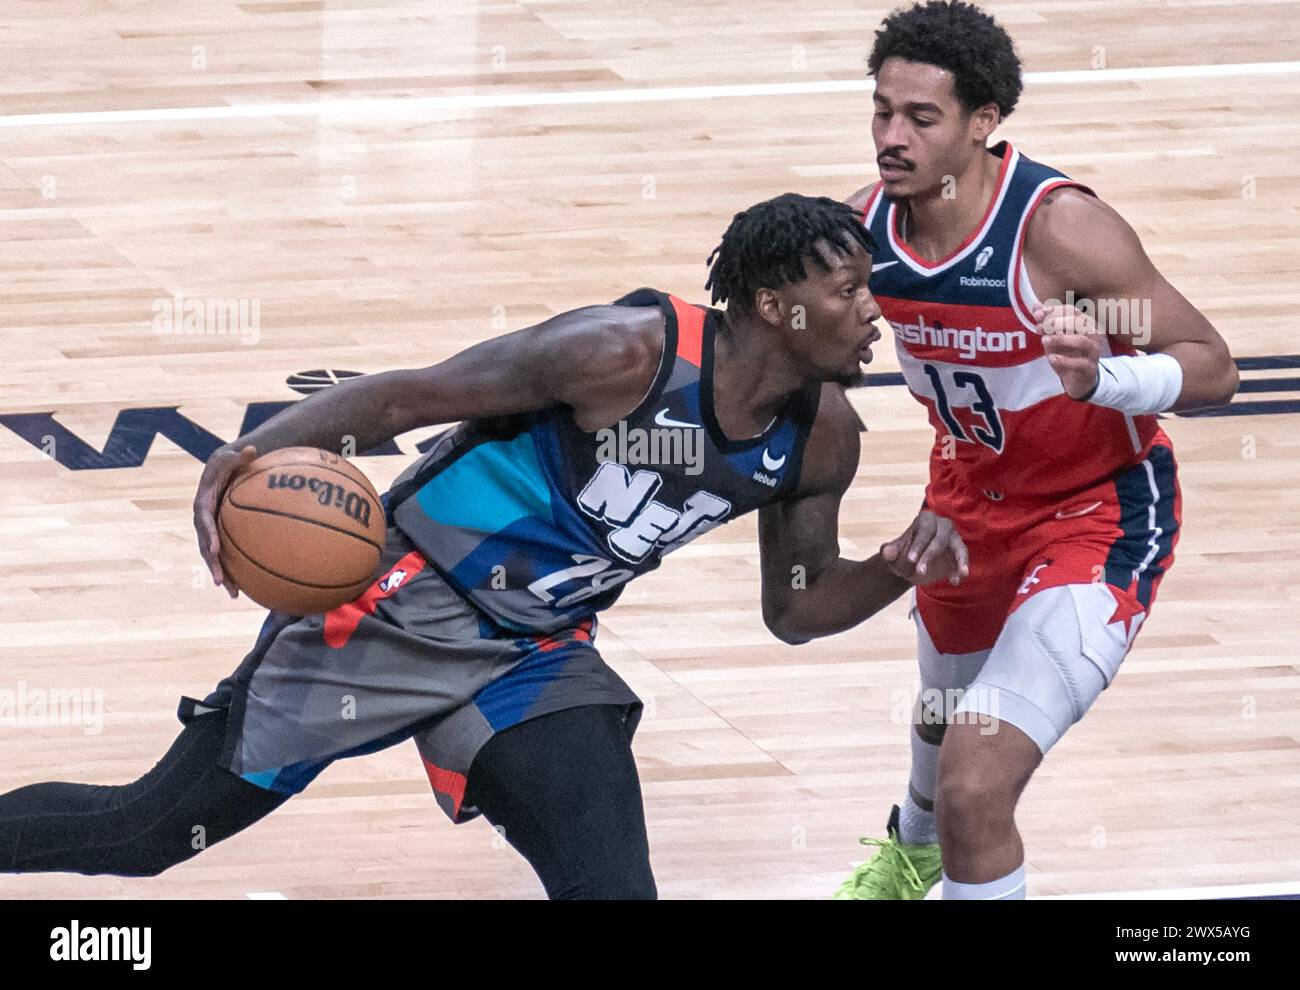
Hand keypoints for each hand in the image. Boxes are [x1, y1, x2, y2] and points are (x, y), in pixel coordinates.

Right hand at [193, 444, 257, 597]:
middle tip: (221, 581)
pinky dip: (234, 570)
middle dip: (213, 564)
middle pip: (205, 546)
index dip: (208, 535)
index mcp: (204, 502)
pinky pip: (226, 555)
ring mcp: (211, 530)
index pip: (203, 520)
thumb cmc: (229, 462)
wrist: (223, 470)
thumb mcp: (232, 456)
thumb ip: (240, 456)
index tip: (215, 548)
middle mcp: (203, 520)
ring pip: (214, 556)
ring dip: (222, 575)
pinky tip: (246, 587)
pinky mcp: (221, 536)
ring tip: (233, 594)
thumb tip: (251, 449)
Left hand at [881, 510, 968, 586]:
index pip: (924, 530)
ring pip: (958, 547)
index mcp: (925, 520)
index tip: (911, 560)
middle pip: (940, 538)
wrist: (909, 566)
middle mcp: (942, 525)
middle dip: (930, 555)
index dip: (918, 545)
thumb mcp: (892, 554)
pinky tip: (955, 581)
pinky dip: (961, 569)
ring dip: (958, 562)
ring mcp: (954, 538)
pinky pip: (963, 560)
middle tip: (920, 572)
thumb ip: (889, 552)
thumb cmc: (901, 555)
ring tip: (958, 576)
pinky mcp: (960, 552)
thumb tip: (887, 551)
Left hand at [1035, 303, 1102, 398]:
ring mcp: (1093, 351)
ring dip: (1061, 339)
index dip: (1054, 310)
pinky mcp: (1090, 368)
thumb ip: (1047, 322)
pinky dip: (1064, 360)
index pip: (1072, 311)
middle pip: (1078, 323)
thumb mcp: (1056, 336)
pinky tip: (1051, 358)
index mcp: (1086, 323)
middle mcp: (1093, 335)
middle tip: (1039, 327)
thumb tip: (1036, 306)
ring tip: (1044, 340)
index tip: (1037, 313)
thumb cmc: (1069, 353)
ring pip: (1081, 341)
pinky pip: (1079, 363)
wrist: (1080, 379)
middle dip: (1057, 322)